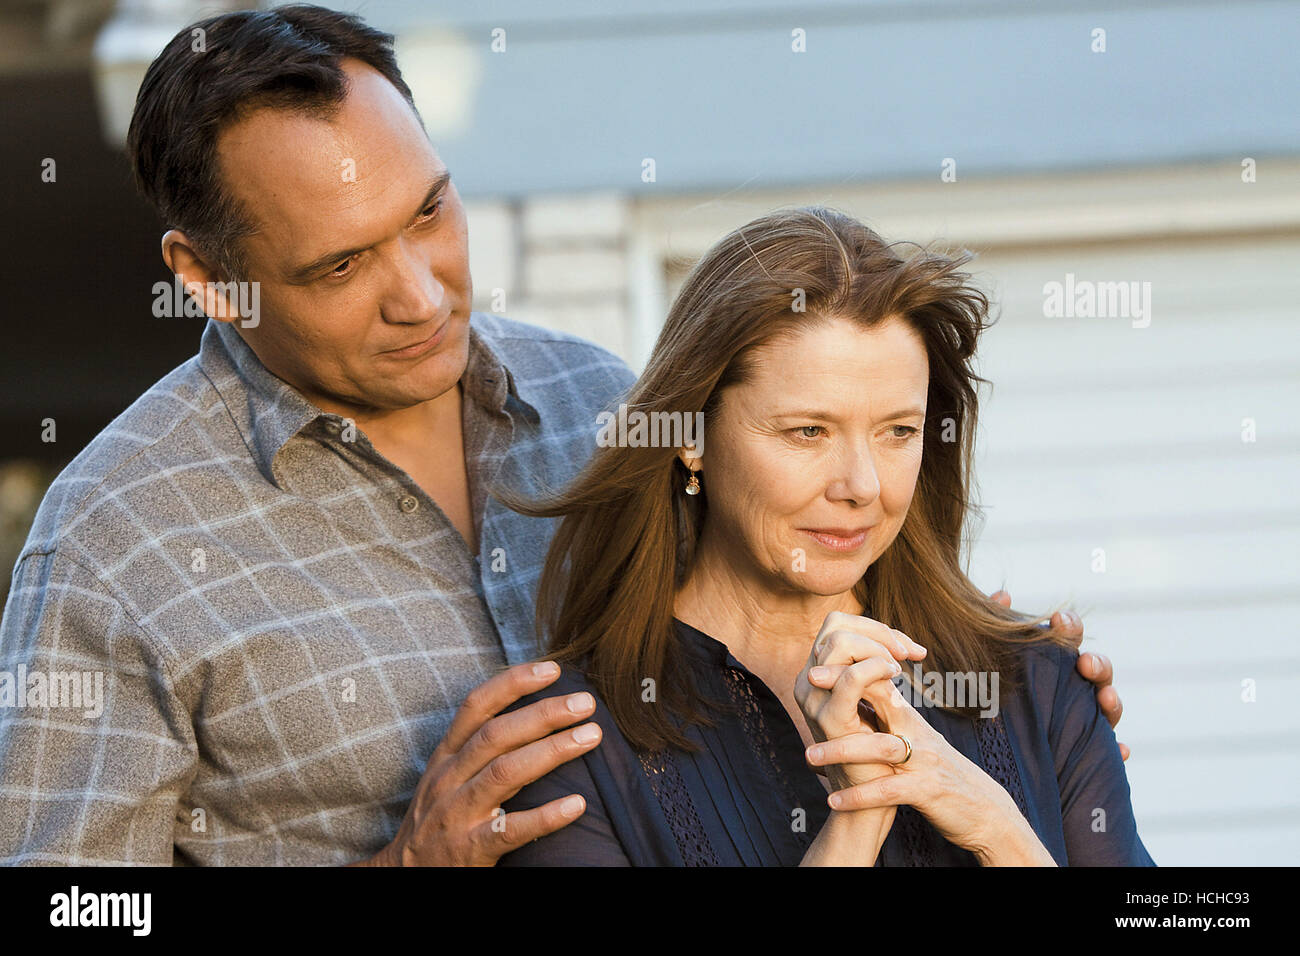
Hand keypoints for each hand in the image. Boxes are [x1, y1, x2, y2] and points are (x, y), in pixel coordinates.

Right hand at [352, 661, 601, 865]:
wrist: (403, 872)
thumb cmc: (438, 816)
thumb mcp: (448, 774)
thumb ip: (480, 746)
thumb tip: (534, 711)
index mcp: (446, 755)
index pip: (477, 706)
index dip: (514, 683)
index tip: (553, 669)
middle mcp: (449, 778)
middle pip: (497, 735)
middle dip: (544, 713)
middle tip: (586, 703)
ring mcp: (458, 813)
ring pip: (505, 774)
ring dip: (552, 751)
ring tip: (590, 737)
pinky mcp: (470, 849)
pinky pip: (510, 830)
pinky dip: (545, 816)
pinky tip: (577, 804)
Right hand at [794, 610, 926, 791]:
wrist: (877, 794)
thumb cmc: (880, 747)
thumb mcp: (877, 699)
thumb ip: (876, 669)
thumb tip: (897, 640)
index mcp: (816, 674)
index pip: (837, 625)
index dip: (873, 627)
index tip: (906, 647)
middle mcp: (807, 682)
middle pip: (836, 626)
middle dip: (877, 631)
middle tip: (907, 653)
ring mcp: (815, 699)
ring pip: (839, 643)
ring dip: (877, 647)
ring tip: (900, 666)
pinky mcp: (830, 720)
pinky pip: (851, 677)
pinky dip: (876, 667)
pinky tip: (896, 675)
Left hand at [805, 673, 1054, 865]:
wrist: (982, 809)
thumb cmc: (938, 770)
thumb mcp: (914, 737)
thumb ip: (888, 714)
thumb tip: (855, 695)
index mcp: (909, 717)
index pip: (880, 678)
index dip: (852, 664)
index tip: (819, 657)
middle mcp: (916, 731)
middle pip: (882, 697)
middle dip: (846, 686)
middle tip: (810, 680)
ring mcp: (923, 760)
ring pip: (880, 746)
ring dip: (842, 749)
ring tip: (810, 755)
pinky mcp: (927, 791)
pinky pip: (889, 790)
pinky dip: (860, 796)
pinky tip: (834, 800)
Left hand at [990, 589, 1127, 760]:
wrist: (994, 745)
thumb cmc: (997, 691)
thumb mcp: (993, 660)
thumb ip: (998, 628)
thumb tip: (1003, 596)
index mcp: (1055, 661)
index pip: (1069, 638)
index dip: (1070, 627)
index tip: (1058, 620)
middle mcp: (1076, 687)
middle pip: (1098, 671)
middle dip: (1097, 664)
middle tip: (1085, 663)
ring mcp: (1086, 719)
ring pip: (1109, 708)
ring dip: (1113, 702)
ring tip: (1106, 698)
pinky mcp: (1087, 751)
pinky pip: (1109, 753)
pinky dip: (1118, 751)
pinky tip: (1121, 751)